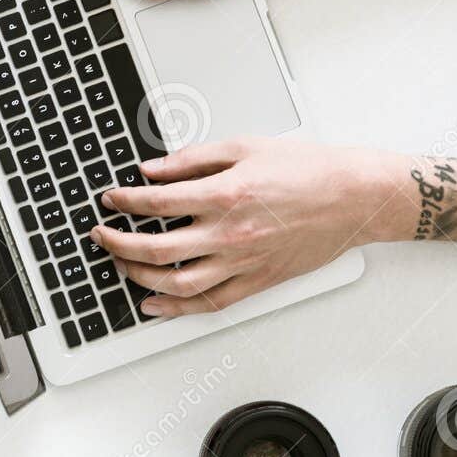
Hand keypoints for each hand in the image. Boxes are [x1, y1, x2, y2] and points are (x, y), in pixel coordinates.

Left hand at [89, 137, 403, 316]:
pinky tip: (154, 304)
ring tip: (119, 264)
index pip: (157, 202)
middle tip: (100, 234)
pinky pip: (211, 302)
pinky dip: (177, 308)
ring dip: (140, 277)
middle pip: (157, 248)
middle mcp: (231, 234)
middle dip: (119, 242)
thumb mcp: (243, 147)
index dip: (124, 201)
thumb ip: (191, 159)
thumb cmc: (306, 169)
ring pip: (179, 283)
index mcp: (225, 195)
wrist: (355, 197)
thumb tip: (150, 168)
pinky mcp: (259, 281)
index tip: (109, 199)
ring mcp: (244, 262)